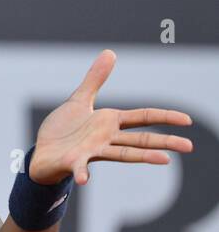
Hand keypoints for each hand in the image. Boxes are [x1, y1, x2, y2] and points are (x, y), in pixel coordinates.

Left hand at [30, 49, 192, 185]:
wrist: (42, 152)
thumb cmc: (63, 129)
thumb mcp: (80, 100)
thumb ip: (94, 80)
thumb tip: (110, 52)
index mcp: (110, 122)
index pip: (143, 117)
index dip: (165, 116)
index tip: (187, 120)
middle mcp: (106, 138)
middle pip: (141, 139)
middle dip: (165, 141)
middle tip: (189, 146)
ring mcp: (92, 151)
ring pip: (123, 153)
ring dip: (143, 156)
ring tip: (164, 160)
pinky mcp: (74, 162)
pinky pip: (80, 168)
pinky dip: (82, 173)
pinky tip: (84, 179)